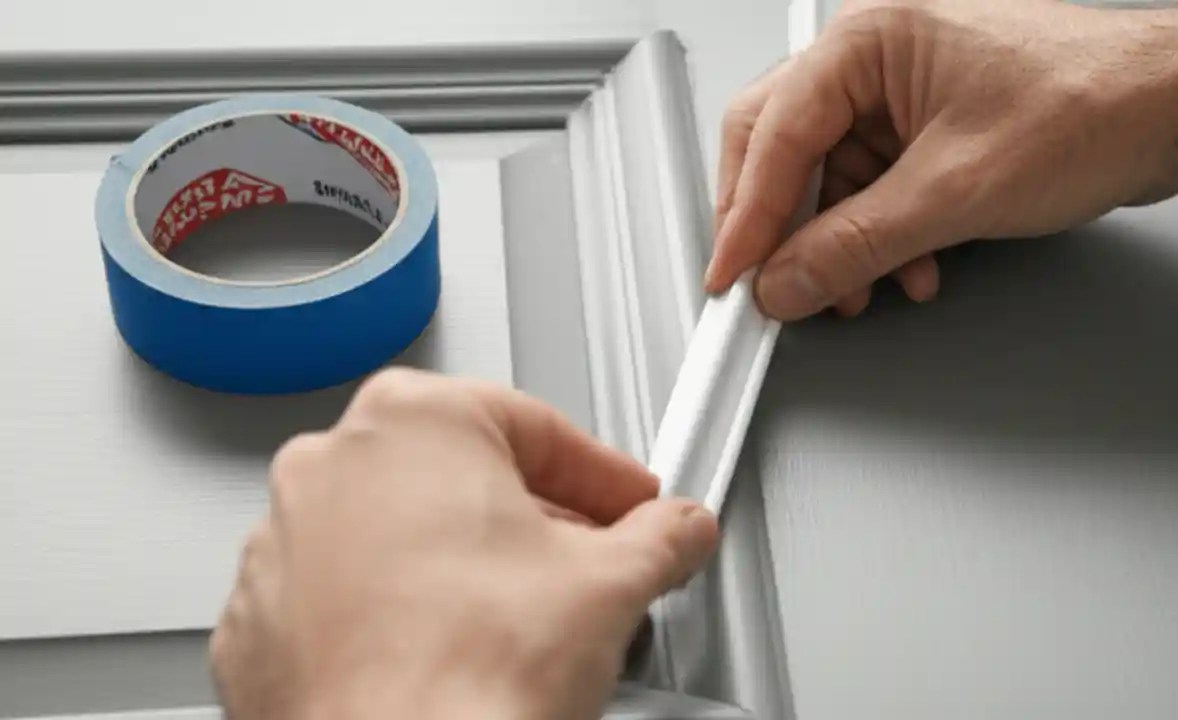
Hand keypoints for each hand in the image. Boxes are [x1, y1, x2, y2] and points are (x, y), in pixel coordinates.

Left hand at [209, 369, 718, 719]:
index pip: (538, 427)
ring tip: (519, 621)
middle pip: (464, 473)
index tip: (629, 507)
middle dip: (536, 520)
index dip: (602, 476)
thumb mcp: (611, 584)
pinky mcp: (260, 617)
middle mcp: (332, 465)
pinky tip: (450, 652)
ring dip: (465, 564)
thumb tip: (678, 529)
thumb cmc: (464, 677)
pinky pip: (347, 591)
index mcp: (413, 420)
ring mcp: (285, 540)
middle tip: (587, 565)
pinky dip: (399, 610)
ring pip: (401, 529)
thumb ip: (661, 536)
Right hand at [707, 0, 1177, 320]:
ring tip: (860, 290)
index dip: (744, 214)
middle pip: (787, 150)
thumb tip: (787, 279)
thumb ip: (854, 243)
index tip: (731, 274)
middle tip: (774, 284)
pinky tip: (910, 268)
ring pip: (831, 178)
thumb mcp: (955, 192)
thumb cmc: (1095, 104)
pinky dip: (882, 235)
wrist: (1176, 108)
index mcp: (869, 38)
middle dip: (787, 229)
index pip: (772, 132)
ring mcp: (902, 91)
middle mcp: (877, 57)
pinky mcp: (928, 126)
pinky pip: (875, 186)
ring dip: (842, 243)